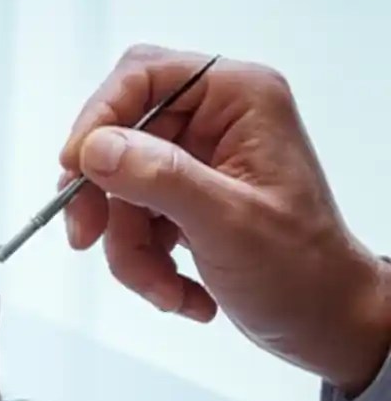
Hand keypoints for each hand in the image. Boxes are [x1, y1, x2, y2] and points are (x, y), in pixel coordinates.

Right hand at [61, 44, 390, 396]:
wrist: (326, 324)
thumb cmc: (304, 273)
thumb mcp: (227, 223)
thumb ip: (159, 178)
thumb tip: (95, 147)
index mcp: (240, 99)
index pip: (143, 76)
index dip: (99, 117)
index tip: (74, 167)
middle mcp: (216, 120)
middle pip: (119, 136)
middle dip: (105, 197)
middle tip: (87, 235)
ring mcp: (197, 161)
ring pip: (118, 188)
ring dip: (128, 246)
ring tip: (164, 288)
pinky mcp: (183, 199)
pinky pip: (131, 220)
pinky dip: (143, 262)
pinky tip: (180, 291)